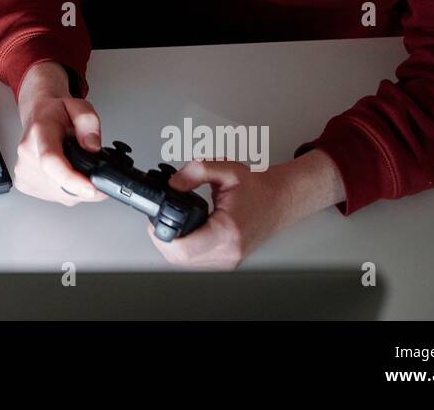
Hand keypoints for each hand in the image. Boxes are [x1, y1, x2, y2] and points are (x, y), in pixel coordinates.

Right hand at [12, 61, 105, 204]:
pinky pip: (54, 196)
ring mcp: (23, 170)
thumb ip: (89, 122)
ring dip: (75, 187)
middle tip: (90, 164)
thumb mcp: (80, 106)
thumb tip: (92, 147)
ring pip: (60, 194)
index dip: (71, 178)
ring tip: (73, 163)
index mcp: (40, 131)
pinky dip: (65, 190)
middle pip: (61, 184)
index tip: (91, 189)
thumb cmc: (57, 113)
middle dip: (85, 183)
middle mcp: (27, 153)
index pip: (51, 160)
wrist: (38, 115)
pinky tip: (64, 172)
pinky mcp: (23, 183)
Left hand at [145, 160, 287, 268]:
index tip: (156, 223)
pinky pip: (197, 263)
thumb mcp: (226, 169)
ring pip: (186, 265)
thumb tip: (173, 184)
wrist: (278, 201)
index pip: (184, 249)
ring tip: (172, 226)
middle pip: (180, 259)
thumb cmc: (257, 189)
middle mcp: (229, 252)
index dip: (163, 237)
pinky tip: (185, 235)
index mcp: (228, 231)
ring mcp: (229, 261)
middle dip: (163, 240)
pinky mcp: (227, 262)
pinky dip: (186, 250)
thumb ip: (195, 172)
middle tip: (158, 222)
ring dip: (173, 247)